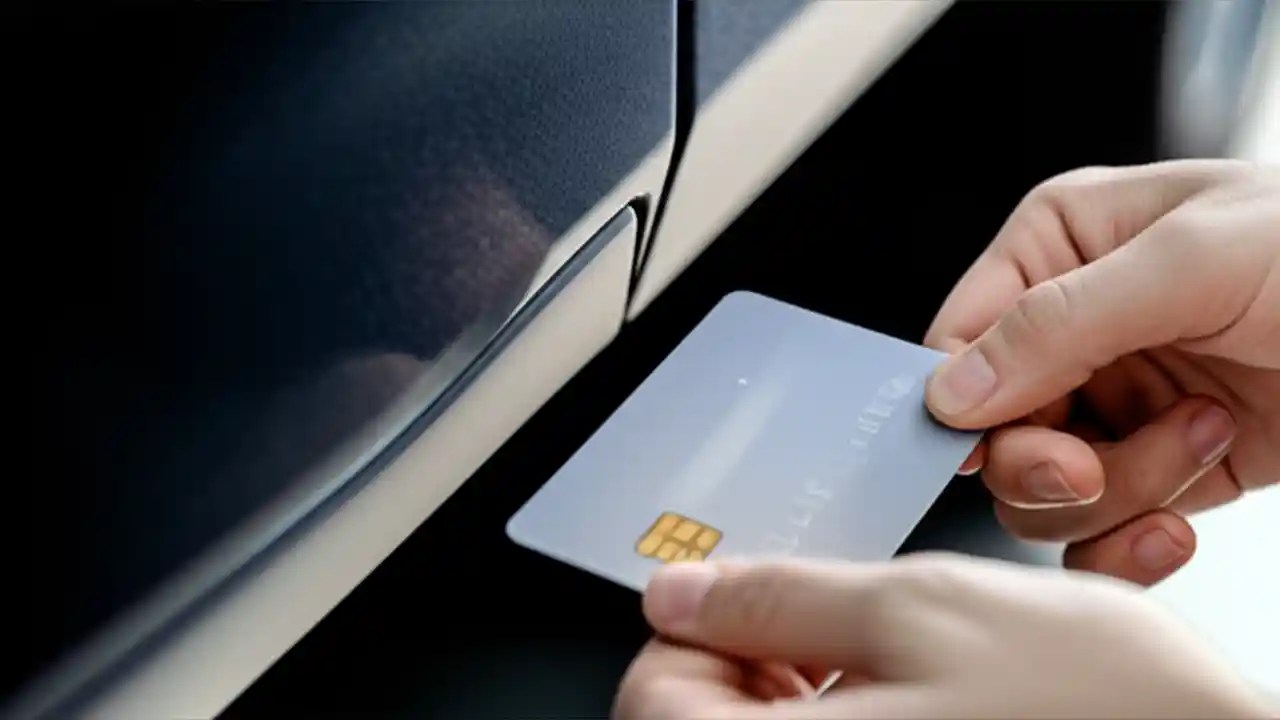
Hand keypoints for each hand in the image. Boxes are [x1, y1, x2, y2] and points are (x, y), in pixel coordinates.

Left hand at [614, 555, 1270, 718]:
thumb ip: (780, 597)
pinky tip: (901, 693)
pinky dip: (843, 712)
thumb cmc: (1095, 705)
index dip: (691, 628)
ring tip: (876, 654)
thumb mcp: (922, 609)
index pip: (655, 696)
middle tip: (821, 622)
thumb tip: (678, 591)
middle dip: (747, 656)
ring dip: (797, 683)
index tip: (742, 597)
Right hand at [924, 160, 1279, 585]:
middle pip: (994, 428)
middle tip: (1090, 465)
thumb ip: (1058, 322)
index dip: (966, 402)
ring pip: (1045, 490)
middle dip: (1045, 461)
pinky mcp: (1164, 466)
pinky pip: (1099, 532)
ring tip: (1201, 436)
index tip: (998, 442)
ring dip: (1119, 489)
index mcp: (1063, 245)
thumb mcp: (1192, 261)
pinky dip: (1131, 545)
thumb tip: (950, 390)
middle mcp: (1077, 327)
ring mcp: (1119, 401)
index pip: (960, 337)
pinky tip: (1183, 522)